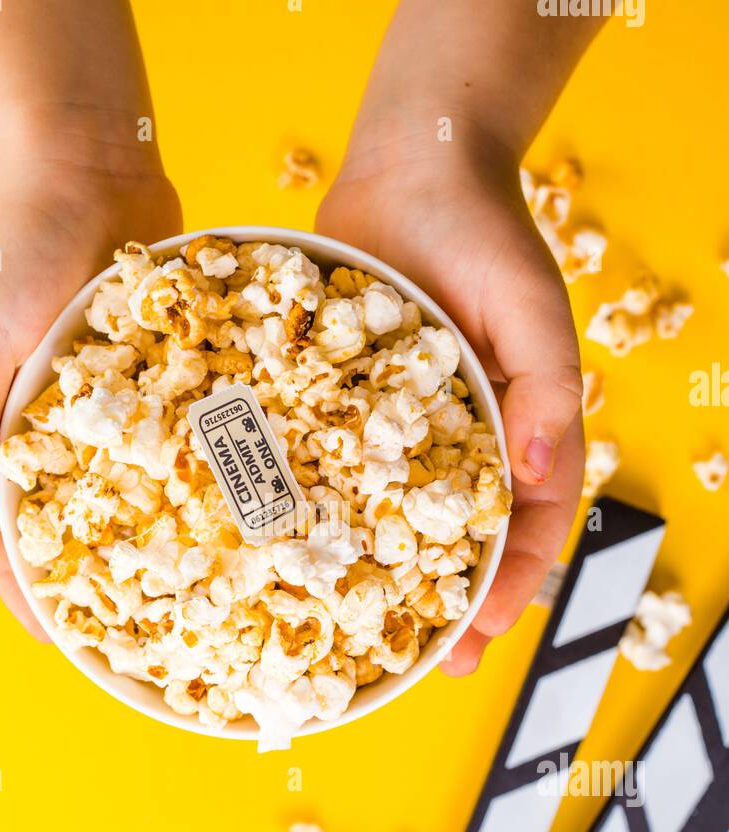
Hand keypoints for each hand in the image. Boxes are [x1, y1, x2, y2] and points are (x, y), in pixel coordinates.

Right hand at [0, 137, 180, 636]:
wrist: (85, 153)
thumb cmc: (12, 245)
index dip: (20, 589)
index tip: (59, 639)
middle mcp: (43, 417)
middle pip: (66, 516)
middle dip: (96, 571)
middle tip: (139, 622)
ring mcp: (104, 394)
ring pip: (127, 482)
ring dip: (151, 527)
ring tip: (191, 578)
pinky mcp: (157, 366)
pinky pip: (175, 430)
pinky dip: (192, 465)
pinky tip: (227, 501)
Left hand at [317, 124, 583, 673]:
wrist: (412, 164)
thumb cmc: (487, 236)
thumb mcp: (534, 312)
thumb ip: (547, 392)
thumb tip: (541, 472)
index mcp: (514, 432)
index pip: (523, 528)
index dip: (508, 589)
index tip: (479, 639)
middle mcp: (454, 442)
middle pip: (453, 541)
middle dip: (440, 608)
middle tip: (418, 668)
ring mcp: (391, 427)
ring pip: (386, 517)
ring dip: (373, 577)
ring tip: (346, 634)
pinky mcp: (337, 402)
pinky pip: (327, 463)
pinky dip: (314, 507)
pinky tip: (283, 546)